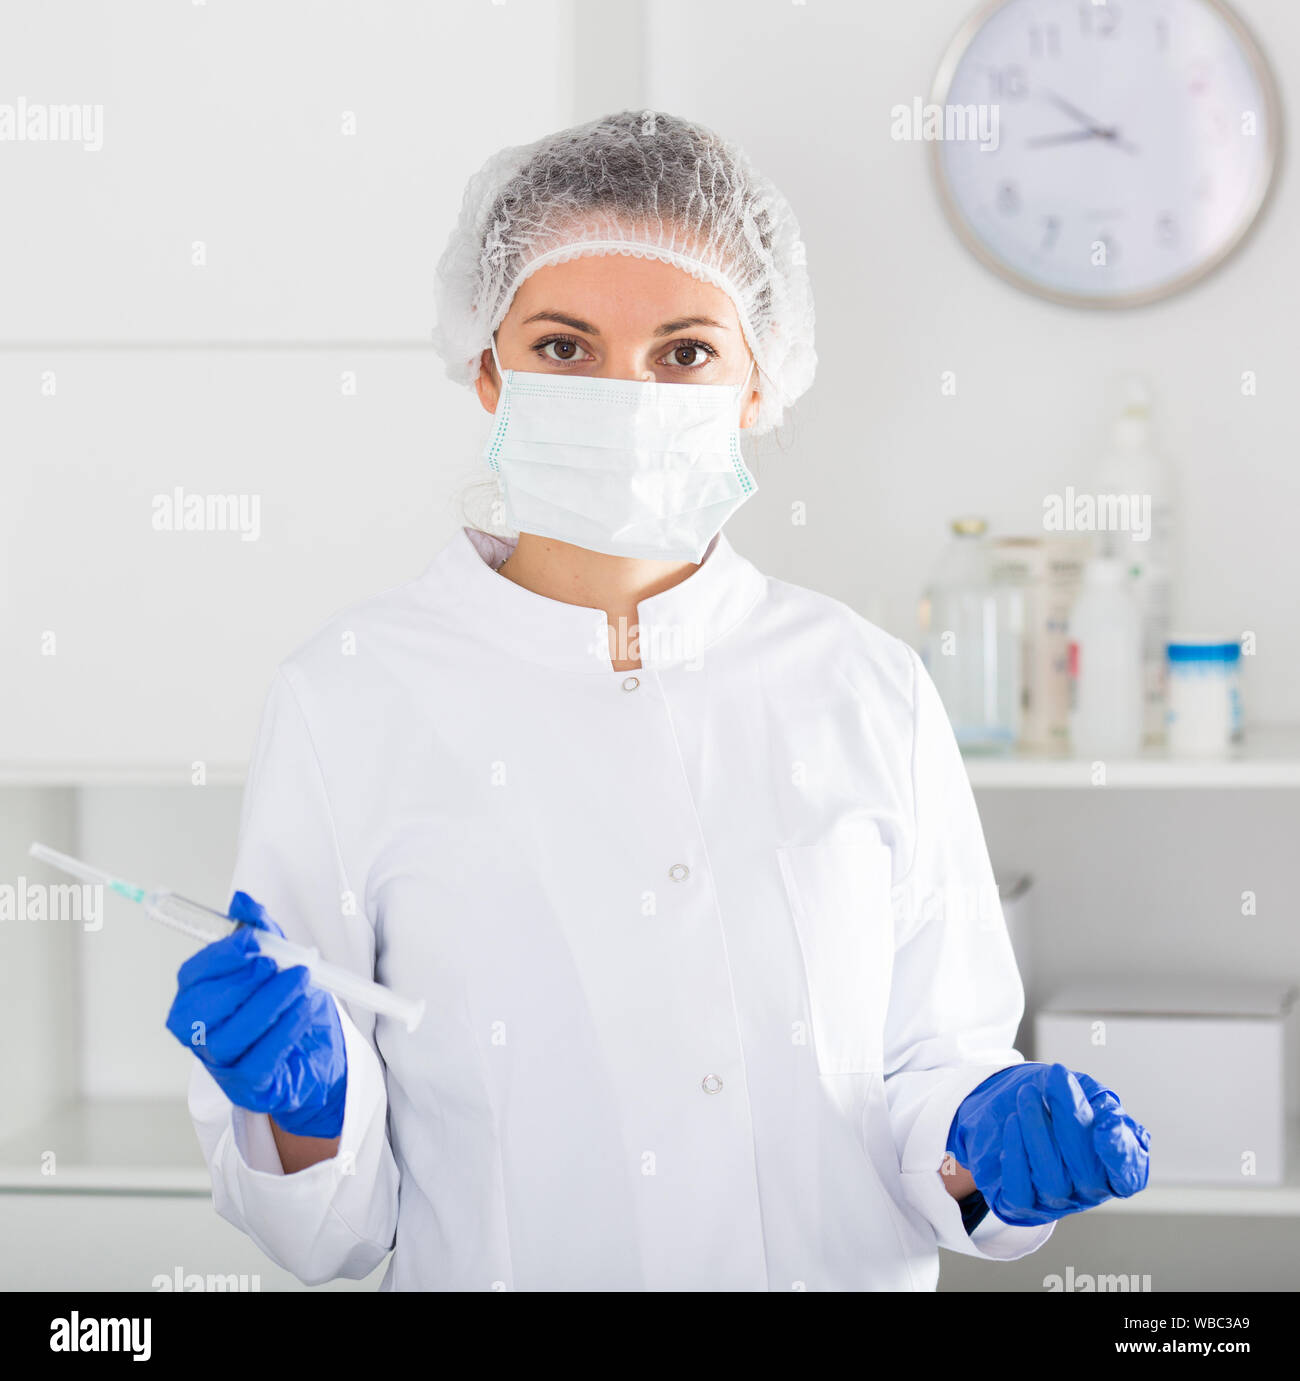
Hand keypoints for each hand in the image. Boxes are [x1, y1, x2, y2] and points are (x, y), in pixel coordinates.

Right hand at [166, 890, 346, 1138]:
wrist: (318, 1053)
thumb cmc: (287, 1006)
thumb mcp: (278, 962)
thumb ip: (260, 932)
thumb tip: (243, 902)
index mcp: (200, 998)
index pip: (192, 978)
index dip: (219, 957)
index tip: (251, 941)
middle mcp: (202, 1033)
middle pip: (201, 1012)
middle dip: (239, 982)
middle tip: (274, 963)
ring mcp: (223, 1064)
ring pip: (229, 1037)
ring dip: (268, 1003)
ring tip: (300, 980)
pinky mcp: (249, 1087)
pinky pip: (259, 1061)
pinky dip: (284, 1030)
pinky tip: (305, 1009)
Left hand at [946, 1063, 1149, 1225]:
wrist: (1010, 1101)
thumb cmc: (1057, 1100)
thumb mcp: (1085, 1093)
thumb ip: (1103, 1106)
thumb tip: (1112, 1121)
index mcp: (1113, 1166)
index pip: (1128, 1176)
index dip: (1120, 1156)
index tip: (1106, 1123)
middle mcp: (1088, 1190)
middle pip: (1088, 1175)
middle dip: (1071, 1124)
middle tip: (1057, 1080)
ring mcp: (1055, 1201)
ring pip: (1053, 1181)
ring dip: (1037, 1132)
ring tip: (1027, 1093)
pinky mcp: (1020, 1203)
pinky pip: (1019, 1192)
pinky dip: (1015, 1155)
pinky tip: (1012, 1122)